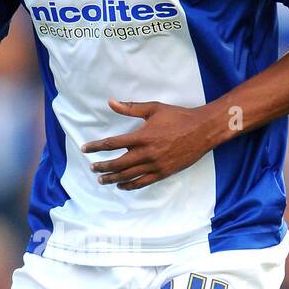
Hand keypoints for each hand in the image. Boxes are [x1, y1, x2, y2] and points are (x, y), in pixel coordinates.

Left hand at [81, 98, 211, 189]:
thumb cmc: (178, 117)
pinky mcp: (163, 173)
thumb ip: (130, 108)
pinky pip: (142, 182)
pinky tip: (122, 186)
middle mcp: (146, 153)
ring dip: (112, 179)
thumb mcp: (154, 108)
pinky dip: (130, 185)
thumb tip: (110, 102)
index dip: (96, 147)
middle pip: (117, 164)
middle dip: (102, 166)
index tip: (85, 149)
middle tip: (92, 168)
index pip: (112, 144)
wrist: (202, 130)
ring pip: (128, 176)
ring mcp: (155, 165)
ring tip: (102, 180)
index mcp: (142, 136)